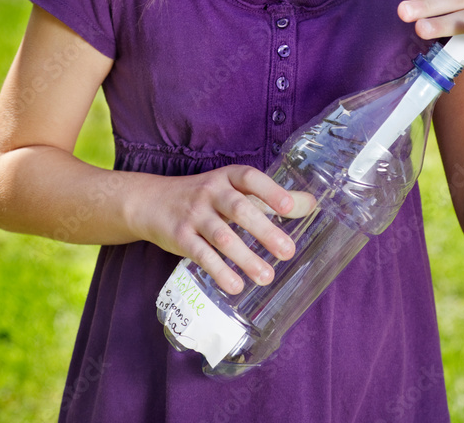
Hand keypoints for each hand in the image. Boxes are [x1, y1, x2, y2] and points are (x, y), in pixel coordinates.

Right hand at [133, 165, 316, 294]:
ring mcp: (194, 214)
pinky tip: (235, 285)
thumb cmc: (205, 196)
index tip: (289, 208)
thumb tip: (311, 203)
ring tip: (267, 277)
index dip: (270, 191)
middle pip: (239, 209)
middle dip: (264, 231)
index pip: (250, 178)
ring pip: (222, 236)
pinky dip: (219, 271)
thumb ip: (271, 197)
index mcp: (228, 177)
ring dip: (245, 258)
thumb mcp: (234, 189)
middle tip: (288, 251)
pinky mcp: (180, 236)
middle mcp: (211, 192)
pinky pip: (201, 255)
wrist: (152, 201)